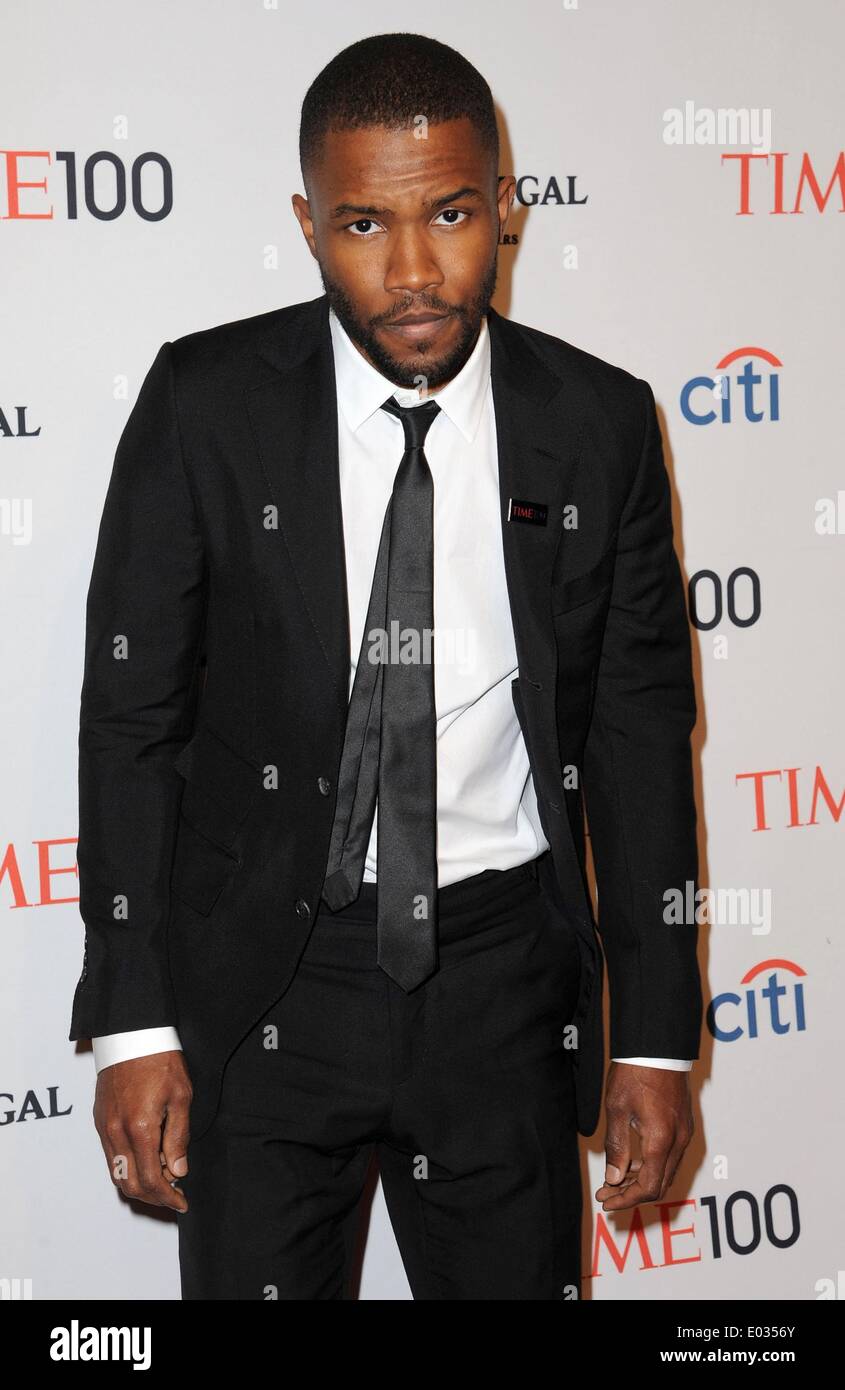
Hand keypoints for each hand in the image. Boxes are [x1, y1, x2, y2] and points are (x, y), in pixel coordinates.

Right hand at [93, 1051, 192, 1211]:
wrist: (132, 1035)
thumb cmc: (159, 1060)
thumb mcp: (181, 1096)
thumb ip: (178, 1137)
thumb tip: (179, 1170)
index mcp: (140, 1128)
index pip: (151, 1180)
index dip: (168, 1197)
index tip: (182, 1201)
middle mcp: (117, 1132)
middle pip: (129, 1184)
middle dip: (153, 1197)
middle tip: (174, 1193)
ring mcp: (105, 1127)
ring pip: (117, 1174)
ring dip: (139, 1184)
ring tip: (164, 1177)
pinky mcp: (99, 1121)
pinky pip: (110, 1156)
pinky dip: (128, 1167)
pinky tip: (148, 1159)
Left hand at [595, 1062, 693, 1211]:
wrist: (658, 1046)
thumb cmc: (635, 1072)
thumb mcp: (617, 1109)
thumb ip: (617, 1147)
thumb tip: (614, 1178)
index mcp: (661, 1140)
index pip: (648, 1187)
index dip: (625, 1199)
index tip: (605, 1200)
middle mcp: (679, 1141)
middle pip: (660, 1184)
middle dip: (632, 1193)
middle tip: (607, 1192)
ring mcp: (685, 1133)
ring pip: (666, 1171)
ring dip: (642, 1180)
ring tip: (615, 1177)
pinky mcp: (685, 1124)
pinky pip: (671, 1156)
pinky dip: (652, 1165)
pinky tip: (633, 1159)